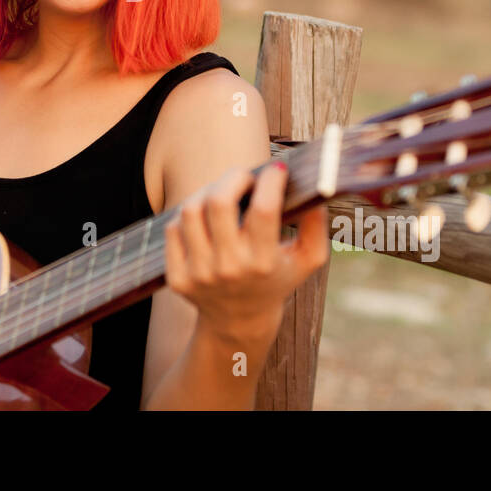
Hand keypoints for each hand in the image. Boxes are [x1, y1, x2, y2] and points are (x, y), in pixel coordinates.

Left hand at [163, 161, 327, 345]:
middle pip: (219, 202)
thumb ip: (317, 226)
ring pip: (191, 209)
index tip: (276, 169)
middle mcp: (229, 268)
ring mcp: (199, 274)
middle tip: (245, 176)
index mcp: (263, 263)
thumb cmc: (277, 279)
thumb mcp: (307, 260)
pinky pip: (173, 228)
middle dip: (234, 177)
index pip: (264, 210)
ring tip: (222, 192)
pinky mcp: (178, 277)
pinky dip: (188, 214)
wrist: (239, 321)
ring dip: (208, 191)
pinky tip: (204, 215)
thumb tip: (315, 191)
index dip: (270, 181)